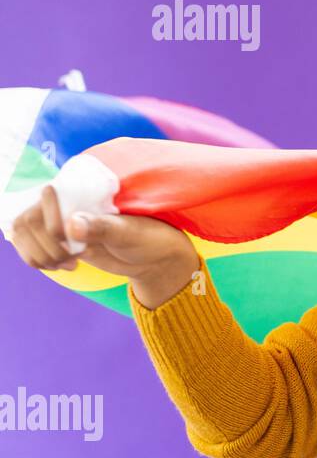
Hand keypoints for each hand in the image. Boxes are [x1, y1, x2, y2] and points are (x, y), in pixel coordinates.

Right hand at [10, 184, 197, 292]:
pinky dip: (37, 260)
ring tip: (67, 263)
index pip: (46, 197)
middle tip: (70, 258)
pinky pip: (29, 247)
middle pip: (28, 219)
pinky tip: (61, 266)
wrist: (153, 258)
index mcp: (87, 191)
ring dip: (39, 254)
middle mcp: (68, 203)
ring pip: (23, 233)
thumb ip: (102, 228)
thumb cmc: (148, 237)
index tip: (69, 239)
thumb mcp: (130, 232)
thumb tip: (71, 225)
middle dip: (44, 244)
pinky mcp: (58, 240)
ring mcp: (60, 222)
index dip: (50, 221)